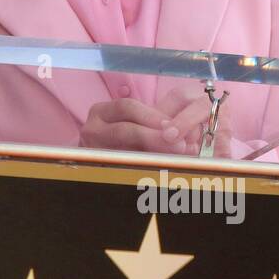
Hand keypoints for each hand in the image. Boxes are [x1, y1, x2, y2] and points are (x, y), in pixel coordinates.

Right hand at [79, 85, 233, 157]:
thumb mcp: (132, 121)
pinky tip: (166, 171)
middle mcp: (92, 130)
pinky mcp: (98, 168)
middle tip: (180, 144)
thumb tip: (186, 128)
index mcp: (100, 112)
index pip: (127, 107)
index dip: (152, 116)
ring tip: (178, 158)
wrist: (96, 160)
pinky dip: (149, 169)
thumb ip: (154, 120)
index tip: (173, 126)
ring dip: (155, 156)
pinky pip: (125, 169)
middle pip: (125, 130)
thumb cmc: (123, 138)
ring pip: (124, 153)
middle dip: (155, 137)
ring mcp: (93, 151)